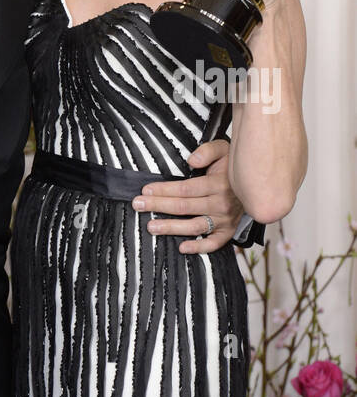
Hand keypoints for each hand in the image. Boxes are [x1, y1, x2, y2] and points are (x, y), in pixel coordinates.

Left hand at [131, 140, 244, 254]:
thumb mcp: (224, 148)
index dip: (164, 190)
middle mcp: (222, 204)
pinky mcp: (229, 231)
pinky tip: (182, 247)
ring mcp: (225, 220)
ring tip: (151, 227)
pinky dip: (199, 248)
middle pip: (185, 207)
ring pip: (195, 226)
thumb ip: (207, 151)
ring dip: (171, 228)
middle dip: (159, 206)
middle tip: (138, 205)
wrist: (257, 181)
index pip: (185, 189)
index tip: (146, 190)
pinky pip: (214, 244)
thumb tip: (190, 161)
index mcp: (219, 183)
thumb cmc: (234, 164)